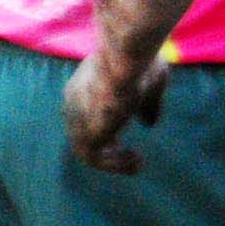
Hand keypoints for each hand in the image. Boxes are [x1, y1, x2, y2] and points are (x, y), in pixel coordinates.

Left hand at [63, 48, 167, 172]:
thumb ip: (148, 104)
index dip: (107, 125)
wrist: (127, 60)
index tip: (130, 130)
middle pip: (83, 133)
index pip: (87, 111)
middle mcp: (73, 102)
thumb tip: (148, 123)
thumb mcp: (151, 84)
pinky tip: (136, 161)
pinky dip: (114, 165)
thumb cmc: (140, 64)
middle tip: (132, 153)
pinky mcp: (86, 133)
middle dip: (108, 146)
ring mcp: (77, 118)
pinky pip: (94, 160)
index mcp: (83, 85)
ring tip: (137, 161)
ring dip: (112, 160)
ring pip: (87, 150)